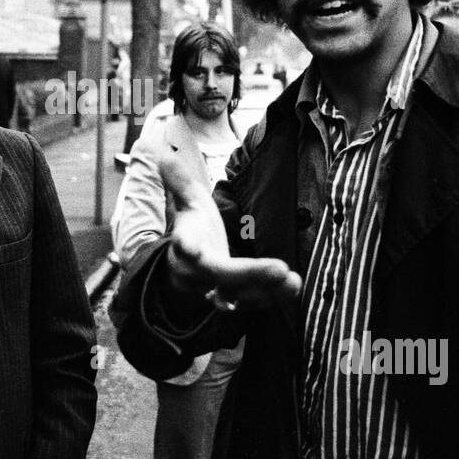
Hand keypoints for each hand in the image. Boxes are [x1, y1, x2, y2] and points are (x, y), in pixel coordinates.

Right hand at [157, 150, 301, 312]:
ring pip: (238, 294)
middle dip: (248, 274)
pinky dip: (273, 297)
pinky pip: (252, 302)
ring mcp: (214, 288)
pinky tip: (294, 286)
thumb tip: (164, 156)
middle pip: (219, 274)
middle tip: (279, 267)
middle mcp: (197, 271)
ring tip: (292, 280)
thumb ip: (180, 183)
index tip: (189, 247)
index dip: (187, 246)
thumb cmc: (193, 229)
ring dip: (266, 289)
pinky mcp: (233, 299)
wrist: (187, 270)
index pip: (184, 243)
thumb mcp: (188, 204)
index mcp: (186, 242)